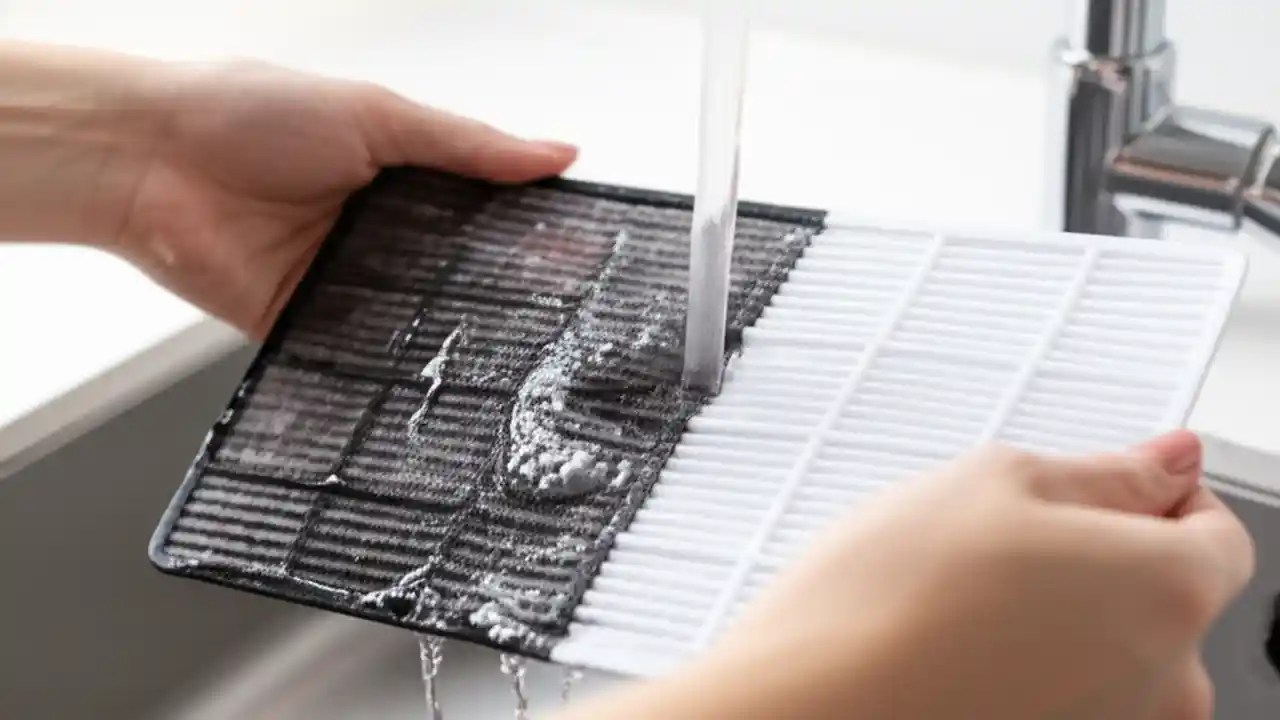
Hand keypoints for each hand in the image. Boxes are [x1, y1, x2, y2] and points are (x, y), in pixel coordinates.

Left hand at [117, 60, 575, 337]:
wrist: (146, 159)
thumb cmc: (248, 112)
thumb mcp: (377, 116)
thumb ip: (468, 145)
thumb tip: (556, 153)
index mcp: (402, 179)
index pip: (485, 217)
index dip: (531, 238)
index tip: (583, 260)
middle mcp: (380, 236)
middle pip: (459, 277)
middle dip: (506, 297)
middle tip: (568, 321)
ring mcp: (346, 285)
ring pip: (419, 321)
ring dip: (454, 335)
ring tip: (517, 359)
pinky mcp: (307, 329)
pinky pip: (360, 356)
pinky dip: (390, 367)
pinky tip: (434, 381)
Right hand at [562, 432, 1254, 718]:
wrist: (805, 707)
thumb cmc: (883, 603)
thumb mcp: (994, 483)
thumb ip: (1105, 473)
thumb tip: (1168, 462)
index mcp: (1169, 592)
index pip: (1217, 530)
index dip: (1156, 495)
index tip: (1102, 486)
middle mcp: (1164, 682)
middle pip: (1164, 595)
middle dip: (1101, 557)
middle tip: (1002, 539)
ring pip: (1111, 650)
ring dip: (1061, 617)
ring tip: (962, 600)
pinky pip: (1069, 696)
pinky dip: (1031, 670)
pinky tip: (956, 648)